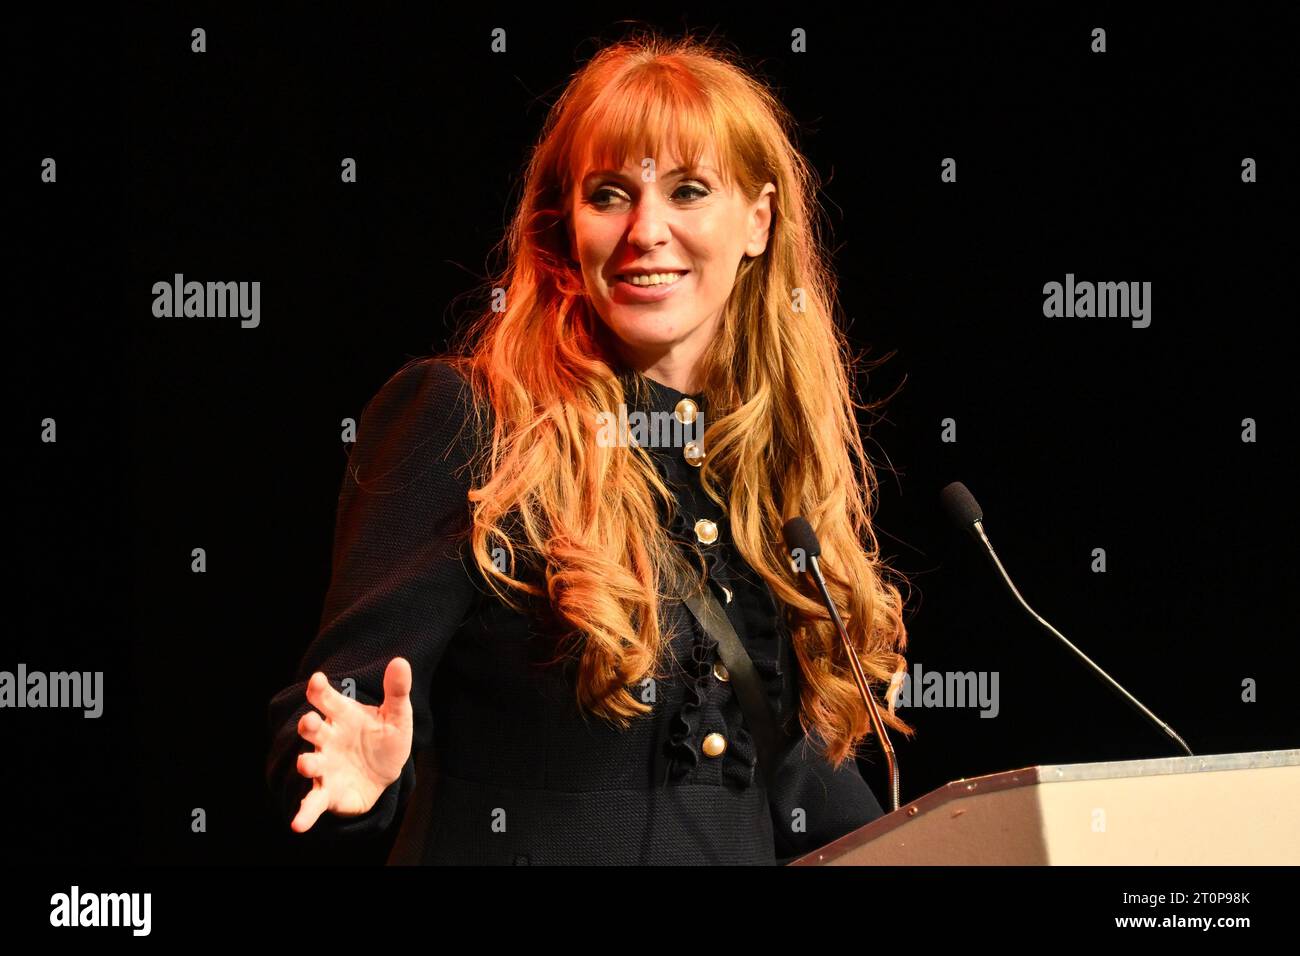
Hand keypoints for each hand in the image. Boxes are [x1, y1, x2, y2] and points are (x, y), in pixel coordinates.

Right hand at [289, 657, 413, 832]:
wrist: (385, 774)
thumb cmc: (385, 739)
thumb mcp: (397, 716)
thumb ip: (396, 691)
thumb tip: (401, 661)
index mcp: (342, 716)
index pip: (328, 699)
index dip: (320, 690)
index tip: (317, 680)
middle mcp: (328, 739)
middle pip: (313, 730)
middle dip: (309, 726)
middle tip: (310, 722)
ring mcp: (324, 765)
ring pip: (310, 763)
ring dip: (307, 763)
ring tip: (305, 764)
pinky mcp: (326, 791)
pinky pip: (313, 802)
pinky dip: (305, 813)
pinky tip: (297, 825)